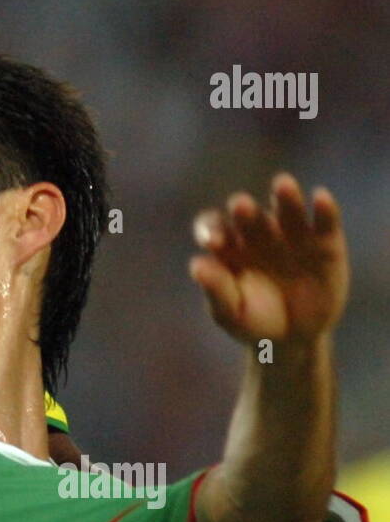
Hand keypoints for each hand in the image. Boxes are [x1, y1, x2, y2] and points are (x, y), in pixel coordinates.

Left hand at [189, 174, 347, 347]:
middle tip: (240, 205)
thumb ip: (216, 290)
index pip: (213, 226)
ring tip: (283, 184)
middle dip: (244, 210)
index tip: (212, 241)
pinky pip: (324, 221)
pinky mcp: (325, 242)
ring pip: (286, 208)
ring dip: (285, 196)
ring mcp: (291, 234)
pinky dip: (324, 209)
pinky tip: (320, 198)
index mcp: (228, 244)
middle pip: (248, 214)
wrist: (294, 337)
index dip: (210, 229)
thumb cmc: (253, 322)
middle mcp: (257, 232)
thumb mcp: (231, 313)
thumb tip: (196, 266)